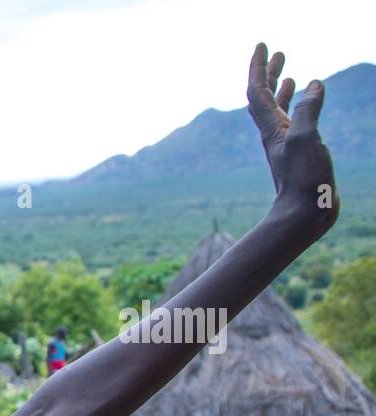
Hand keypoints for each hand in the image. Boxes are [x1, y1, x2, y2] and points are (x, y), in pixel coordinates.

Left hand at [247, 43, 338, 241]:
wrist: (303, 215)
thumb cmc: (303, 180)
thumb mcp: (306, 139)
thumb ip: (308, 110)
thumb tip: (312, 84)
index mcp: (271, 129)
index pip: (257, 91)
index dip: (259, 67)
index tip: (263, 45)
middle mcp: (274, 135)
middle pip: (263, 98)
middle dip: (269, 74)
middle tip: (277, 53)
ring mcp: (285, 146)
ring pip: (278, 112)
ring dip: (281, 90)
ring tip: (290, 73)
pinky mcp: (297, 156)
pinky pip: (293, 125)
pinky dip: (297, 109)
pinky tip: (308, 106)